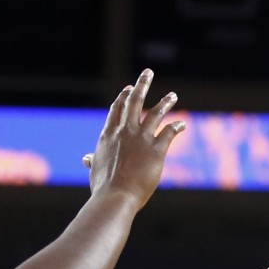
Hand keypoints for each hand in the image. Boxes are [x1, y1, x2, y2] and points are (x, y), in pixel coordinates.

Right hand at [82, 69, 184, 207]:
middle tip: (148, 72)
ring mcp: (141, 139)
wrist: (116, 196)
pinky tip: (182, 124)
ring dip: (165, 102)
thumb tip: (86, 159)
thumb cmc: (104, 187)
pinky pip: (169, 133)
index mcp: (108, 135)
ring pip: (155, 113)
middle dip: (141, 85)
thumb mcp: (96, 170)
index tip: (128, 88)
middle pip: (134, 102)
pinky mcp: (156, 149)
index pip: (116, 109)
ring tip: (173, 95)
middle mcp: (124, 132)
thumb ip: (94, 160)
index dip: (123, 97)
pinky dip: (176, 127)